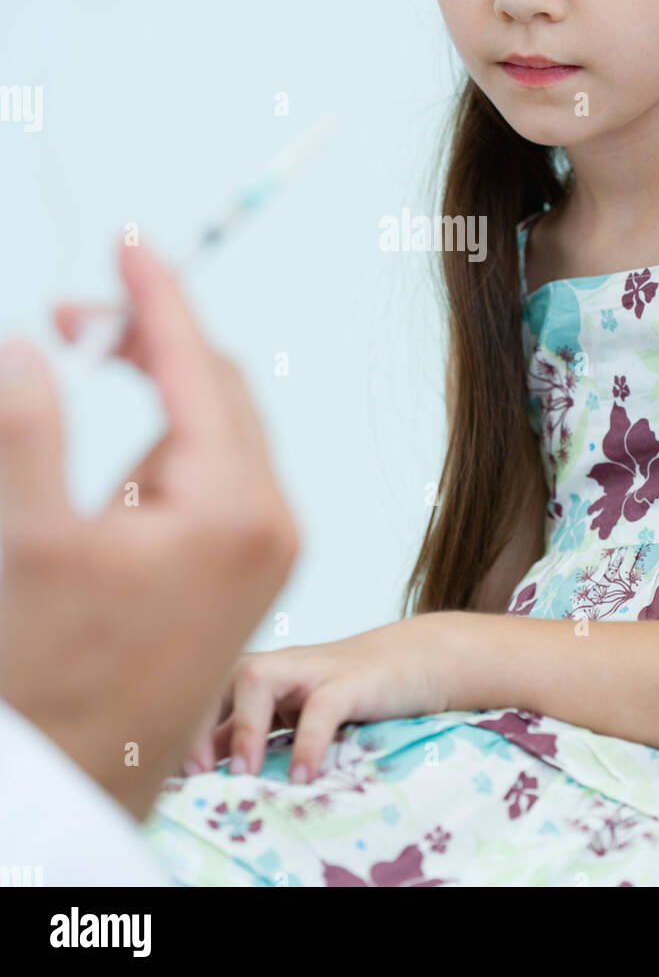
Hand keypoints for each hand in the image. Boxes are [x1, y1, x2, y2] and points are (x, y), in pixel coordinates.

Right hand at [0, 235, 300, 821]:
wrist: (94, 781)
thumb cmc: (61, 680)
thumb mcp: (28, 545)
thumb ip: (25, 434)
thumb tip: (21, 346)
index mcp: (236, 505)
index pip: (195, 365)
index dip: (156, 296)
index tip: (130, 241)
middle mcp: (270, 517)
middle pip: (215, 385)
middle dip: (148, 337)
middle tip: (69, 318)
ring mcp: (265, 543)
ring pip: (217, 423)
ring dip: (157, 382)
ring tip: (84, 355)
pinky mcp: (246, 563)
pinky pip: (215, 466)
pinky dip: (167, 433)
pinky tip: (119, 444)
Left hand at [185, 614, 457, 784]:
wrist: (416, 659)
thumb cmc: (350, 690)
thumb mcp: (294, 712)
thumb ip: (250, 731)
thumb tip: (199, 768)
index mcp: (262, 674)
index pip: (205, 692)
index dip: (183, 729)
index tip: (175, 774)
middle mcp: (279, 665)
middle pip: (218, 677)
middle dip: (198, 724)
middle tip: (196, 773)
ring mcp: (313, 668)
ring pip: (257, 678)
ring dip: (243, 727)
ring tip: (245, 773)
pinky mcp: (351, 681)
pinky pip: (322, 707)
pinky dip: (308, 742)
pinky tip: (304, 778)